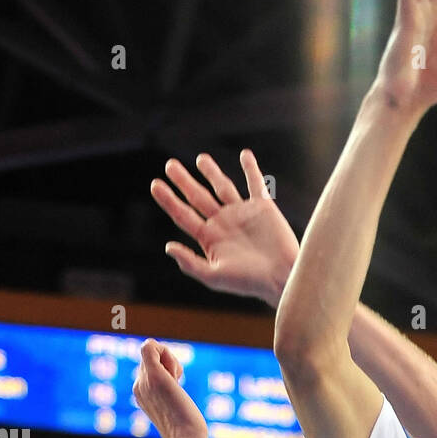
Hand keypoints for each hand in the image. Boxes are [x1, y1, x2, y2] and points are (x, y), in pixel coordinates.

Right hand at [132, 340, 208, 437]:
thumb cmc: (187, 431)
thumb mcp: (177, 410)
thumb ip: (172, 395)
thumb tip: (176, 384)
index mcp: (142, 393)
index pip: (150, 364)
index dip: (167, 368)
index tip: (177, 386)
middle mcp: (138, 386)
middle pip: (151, 354)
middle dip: (169, 362)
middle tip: (178, 384)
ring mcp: (143, 381)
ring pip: (151, 348)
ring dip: (170, 359)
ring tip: (177, 382)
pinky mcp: (153, 376)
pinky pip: (149, 346)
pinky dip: (165, 352)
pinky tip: (175, 375)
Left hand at [150, 150, 299, 305]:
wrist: (282, 278)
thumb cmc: (248, 282)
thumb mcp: (214, 276)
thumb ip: (190, 262)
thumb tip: (168, 247)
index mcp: (210, 238)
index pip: (183, 215)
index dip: (168, 200)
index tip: (155, 184)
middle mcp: (223, 223)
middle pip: (198, 197)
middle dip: (184, 181)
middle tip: (169, 165)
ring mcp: (242, 214)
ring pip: (222, 187)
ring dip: (211, 172)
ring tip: (200, 159)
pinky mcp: (262, 208)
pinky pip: (255, 184)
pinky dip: (251, 169)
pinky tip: (245, 155)